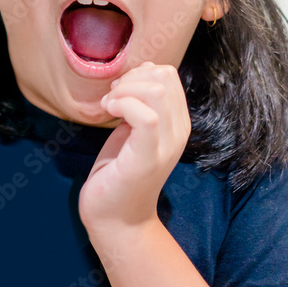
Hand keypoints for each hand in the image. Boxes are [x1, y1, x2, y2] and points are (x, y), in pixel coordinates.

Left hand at [78, 62, 191, 233]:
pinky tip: (109, 113)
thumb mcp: (133, 128)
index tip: (117, 92)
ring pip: (156, 91)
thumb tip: (146, 68)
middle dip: (129, 79)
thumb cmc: (119, 171)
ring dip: (123, 91)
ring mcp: (166, 146)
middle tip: (111, 100)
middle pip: (164, 77)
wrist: (115, 217)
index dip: (138, 73)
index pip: (168, 74)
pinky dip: (122, 105)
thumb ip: (142, 101)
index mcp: (177, 122)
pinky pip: (145, 116)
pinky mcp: (148, 157)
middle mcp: (179, 132)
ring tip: (108, 108)